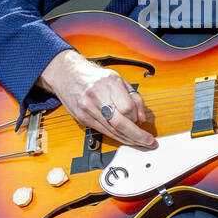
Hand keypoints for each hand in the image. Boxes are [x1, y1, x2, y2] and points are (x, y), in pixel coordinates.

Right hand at [38, 50, 157, 149]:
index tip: (141, 120)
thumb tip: (142, 118)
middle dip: (137, 136)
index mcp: (109, 83)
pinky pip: (103, 132)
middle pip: (120, 123)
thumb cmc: (95, 77)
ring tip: (140, 143)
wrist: (68, 75)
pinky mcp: (82, 118)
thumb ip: (133, 97)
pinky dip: (116, 137)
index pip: (127, 108)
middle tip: (149, 142)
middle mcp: (97, 96)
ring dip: (128, 139)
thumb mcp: (119, 80)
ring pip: (112, 131)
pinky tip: (124, 138)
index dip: (136, 117)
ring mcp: (87, 108)